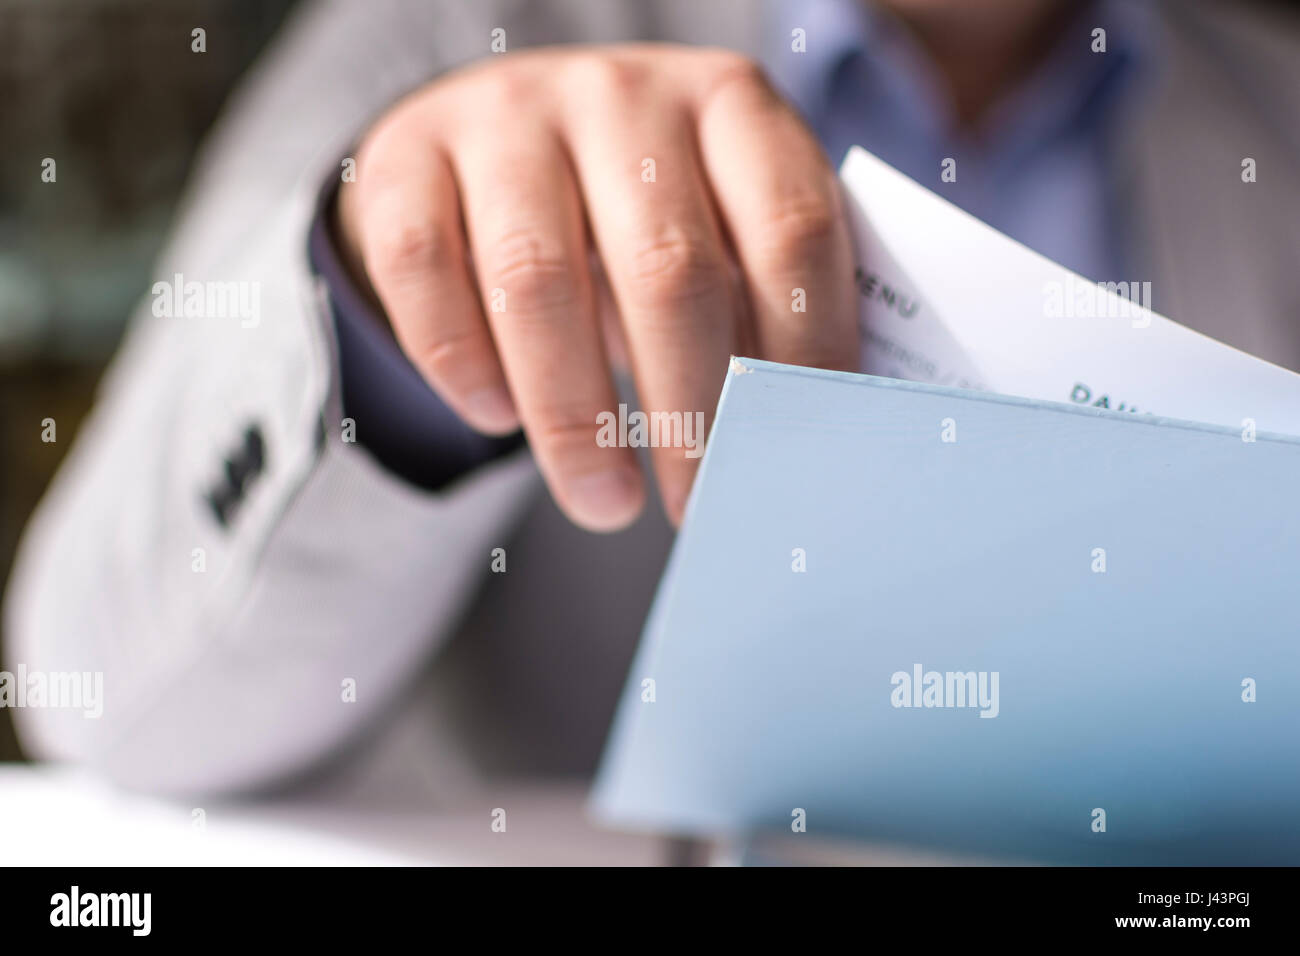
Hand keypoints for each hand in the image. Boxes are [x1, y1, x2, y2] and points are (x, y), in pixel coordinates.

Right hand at [335, 45, 857, 530]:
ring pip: (538, 279)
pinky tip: (495, 419)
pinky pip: (424, 271)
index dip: (801, 356)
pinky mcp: (405, 156)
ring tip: (604, 502)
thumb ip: (760, 294)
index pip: (789, 233)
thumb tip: (805, 434)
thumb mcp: (713, 219)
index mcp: (728, 104)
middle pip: (669, 269)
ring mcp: (505, 117)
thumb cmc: (631, 205)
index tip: (793, 458)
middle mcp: (620, 96)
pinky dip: (461, 362)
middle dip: (690, 411)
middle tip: (695, 508)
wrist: (495, 131)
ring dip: (574, 417)